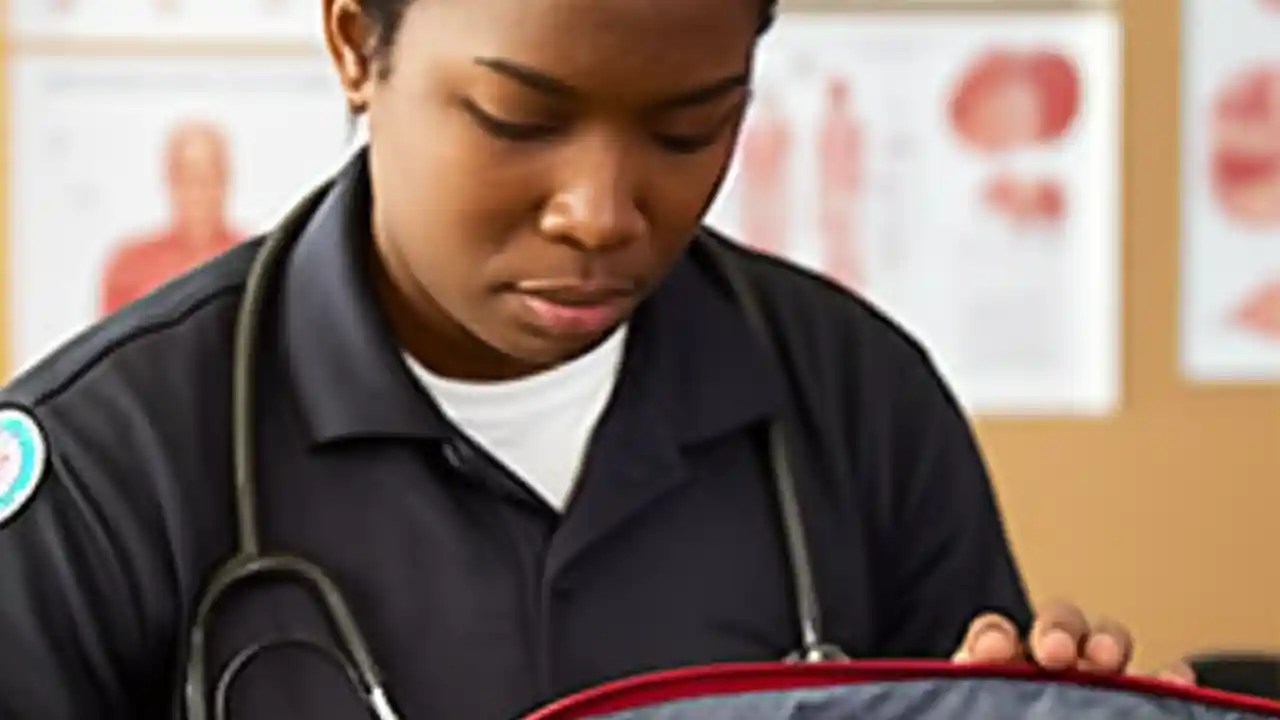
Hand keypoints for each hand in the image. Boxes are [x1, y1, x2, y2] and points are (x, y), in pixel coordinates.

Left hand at [950, 601, 1197, 684]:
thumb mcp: (973, 714)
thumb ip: (970, 703)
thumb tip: (971, 672)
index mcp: (998, 670)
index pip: (993, 636)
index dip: (993, 636)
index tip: (994, 652)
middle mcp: (1048, 668)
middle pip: (1055, 624)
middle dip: (1056, 628)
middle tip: (1054, 652)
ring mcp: (1096, 683)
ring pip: (1106, 642)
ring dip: (1106, 643)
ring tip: (1105, 660)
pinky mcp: (1139, 705)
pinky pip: (1159, 683)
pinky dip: (1167, 679)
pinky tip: (1174, 683)